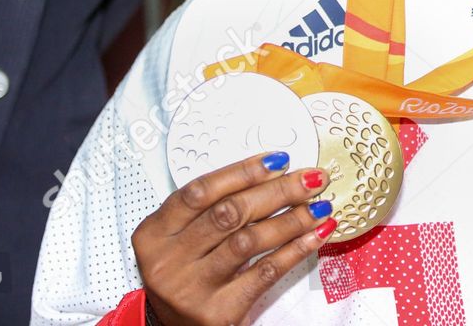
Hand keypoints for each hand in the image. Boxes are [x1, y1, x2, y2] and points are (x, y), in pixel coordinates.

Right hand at [133, 151, 335, 325]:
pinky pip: (265, 272)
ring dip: (292, 218)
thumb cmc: (183, 277)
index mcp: (154, 234)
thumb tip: (271, 176)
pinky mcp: (218, 312)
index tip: (277, 161)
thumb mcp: (183, 239)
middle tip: (309, 180)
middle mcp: (168, 261)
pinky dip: (295, 249)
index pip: (201, 191)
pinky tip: (314, 235)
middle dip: (277, 191)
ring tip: (318, 206)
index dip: (243, 172)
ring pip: (250, 240)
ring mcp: (192, 288)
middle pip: (229, 213)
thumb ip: (213, 209)